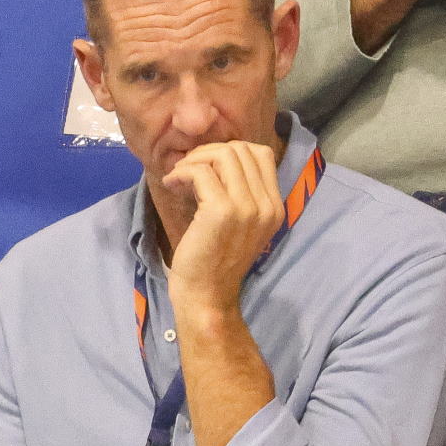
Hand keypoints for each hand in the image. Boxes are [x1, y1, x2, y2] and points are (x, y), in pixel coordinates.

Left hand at [162, 140, 283, 319]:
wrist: (206, 295)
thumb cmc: (215, 261)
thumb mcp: (239, 224)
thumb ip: (240, 193)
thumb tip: (216, 157)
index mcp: (274, 207)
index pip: (261, 154)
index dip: (230, 151)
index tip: (206, 167)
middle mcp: (267, 205)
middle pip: (241, 150)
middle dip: (208, 152)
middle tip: (187, 170)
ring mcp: (247, 208)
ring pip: (223, 155)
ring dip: (194, 160)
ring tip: (178, 177)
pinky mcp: (222, 211)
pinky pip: (201, 172)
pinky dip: (182, 172)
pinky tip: (171, 185)